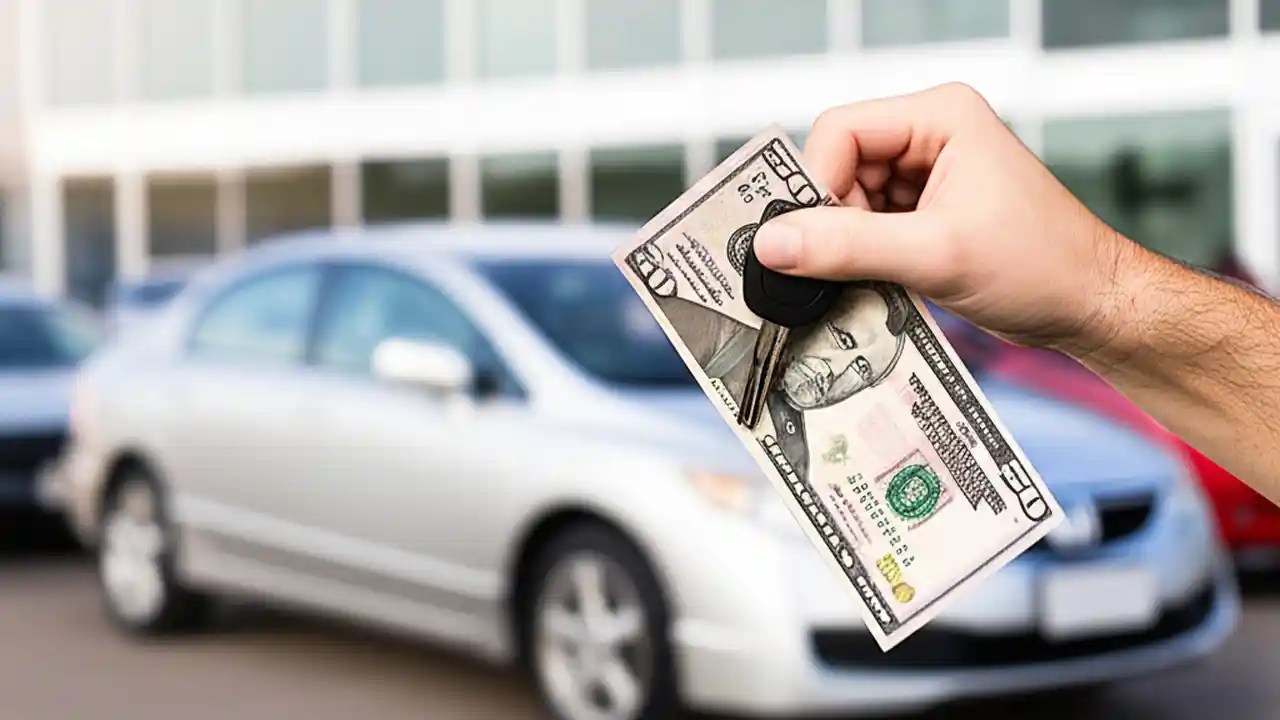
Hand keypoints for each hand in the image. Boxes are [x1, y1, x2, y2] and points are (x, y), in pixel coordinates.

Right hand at [754, 83, 1137, 355]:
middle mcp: (930, 136)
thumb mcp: (934, 254)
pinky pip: (867, 228)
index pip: (840, 131)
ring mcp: (927, 175)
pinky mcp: (925, 213)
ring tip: (878, 278)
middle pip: (839, 167)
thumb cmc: (1043, 265)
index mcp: (940, 116)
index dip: (816, 183)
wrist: (1089, 306)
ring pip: (848, 203)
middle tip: (839, 266)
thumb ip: (847, 246)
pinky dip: (862, 259)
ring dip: (849, 245)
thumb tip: (774, 244)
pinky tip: (882, 283)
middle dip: (833, 220)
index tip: (807, 236)